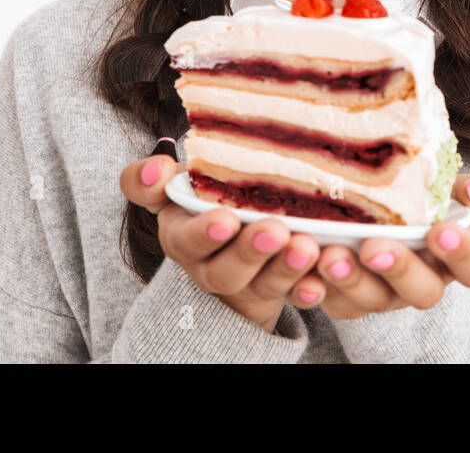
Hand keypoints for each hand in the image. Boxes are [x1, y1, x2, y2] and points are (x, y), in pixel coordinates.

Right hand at [119, 154, 326, 332]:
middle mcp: (212, 266)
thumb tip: (155, 171)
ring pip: (264, 285)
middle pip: (227, 271)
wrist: (236, 224)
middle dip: (251, 252)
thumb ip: (148, 178)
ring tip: (307, 247)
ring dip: (285, 269)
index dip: (203, 233)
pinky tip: (321, 278)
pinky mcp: (281, 291)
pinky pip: (295, 297)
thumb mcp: (173, 183)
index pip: (185, 240)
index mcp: (183, 237)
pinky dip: (308, 289)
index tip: (226, 220)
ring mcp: (248, 283)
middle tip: (275, 230)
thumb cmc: (203, 194)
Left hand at [312, 174, 469, 320]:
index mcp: (451, 256)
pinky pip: (327, 302)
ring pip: (371, 300)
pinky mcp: (340, 297)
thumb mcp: (446, 182)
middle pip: (423, 293)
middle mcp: (419, 281)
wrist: (358, 190)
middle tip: (375, 247)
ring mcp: (379, 293)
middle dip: (400, 270)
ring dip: (351, 280)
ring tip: (331, 254)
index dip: (462, 255)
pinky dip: (313, 288)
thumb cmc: (413, 190)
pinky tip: (303, 269)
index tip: (440, 229)